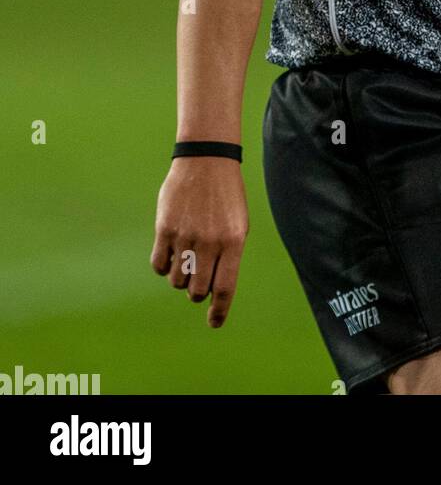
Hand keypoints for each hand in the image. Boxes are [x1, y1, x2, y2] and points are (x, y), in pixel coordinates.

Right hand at [150, 158, 248, 327]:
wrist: (206, 161)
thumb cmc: (225, 197)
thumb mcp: (238, 225)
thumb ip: (228, 258)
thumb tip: (213, 293)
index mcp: (233, 242)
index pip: (224, 289)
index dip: (218, 311)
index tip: (214, 323)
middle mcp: (210, 242)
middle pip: (197, 290)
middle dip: (197, 292)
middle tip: (198, 280)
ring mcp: (185, 236)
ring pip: (176, 280)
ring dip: (180, 277)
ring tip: (186, 257)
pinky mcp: (164, 229)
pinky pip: (158, 265)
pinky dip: (163, 267)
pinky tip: (170, 254)